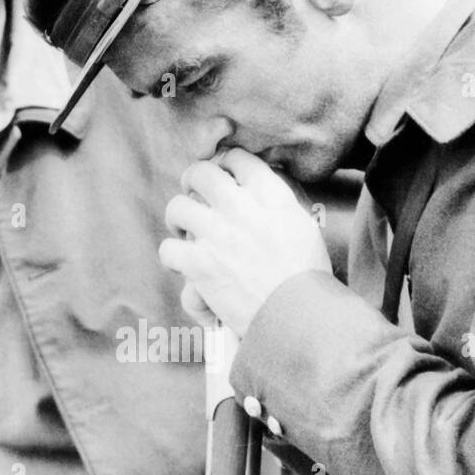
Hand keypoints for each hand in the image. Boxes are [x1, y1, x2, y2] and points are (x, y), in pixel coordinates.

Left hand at [160, 150, 331, 337]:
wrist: (299, 316)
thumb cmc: (307, 278)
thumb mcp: (304, 226)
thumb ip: (279, 204)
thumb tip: (263, 189)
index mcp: (271, 196)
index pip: (238, 158)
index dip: (225, 163)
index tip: (222, 175)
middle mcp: (241, 209)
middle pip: (201, 172)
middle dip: (193, 180)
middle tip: (194, 194)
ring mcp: (217, 235)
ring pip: (177, 208)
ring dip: (178, 218)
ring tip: (183, 230)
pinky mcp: (200, 265)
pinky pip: (168, 249)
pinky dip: (172, 257)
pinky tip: (182, 263)